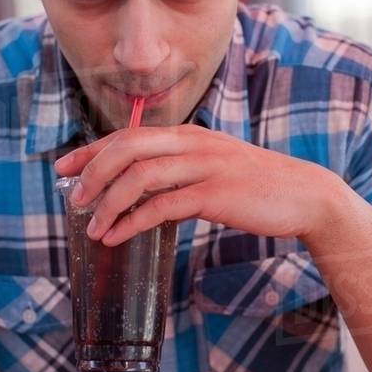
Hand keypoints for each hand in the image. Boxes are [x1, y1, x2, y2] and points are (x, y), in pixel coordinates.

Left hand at [54, 124, 335, 244]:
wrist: (307, 196)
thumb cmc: (259, 187)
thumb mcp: (215, 167)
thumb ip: (181, 172)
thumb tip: (145, 192)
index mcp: (189, 135)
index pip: (127, 135)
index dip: (90, 150)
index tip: (64, 167)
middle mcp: (192, 143)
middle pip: (126, 148)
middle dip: (92, 173)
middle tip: (74, 199)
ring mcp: (204, 166)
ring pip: (139, 177)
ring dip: (108, 203)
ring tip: (92, 227)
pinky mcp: (214, 194)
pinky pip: (161, 207)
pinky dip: (132, 223)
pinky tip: (117, 236)